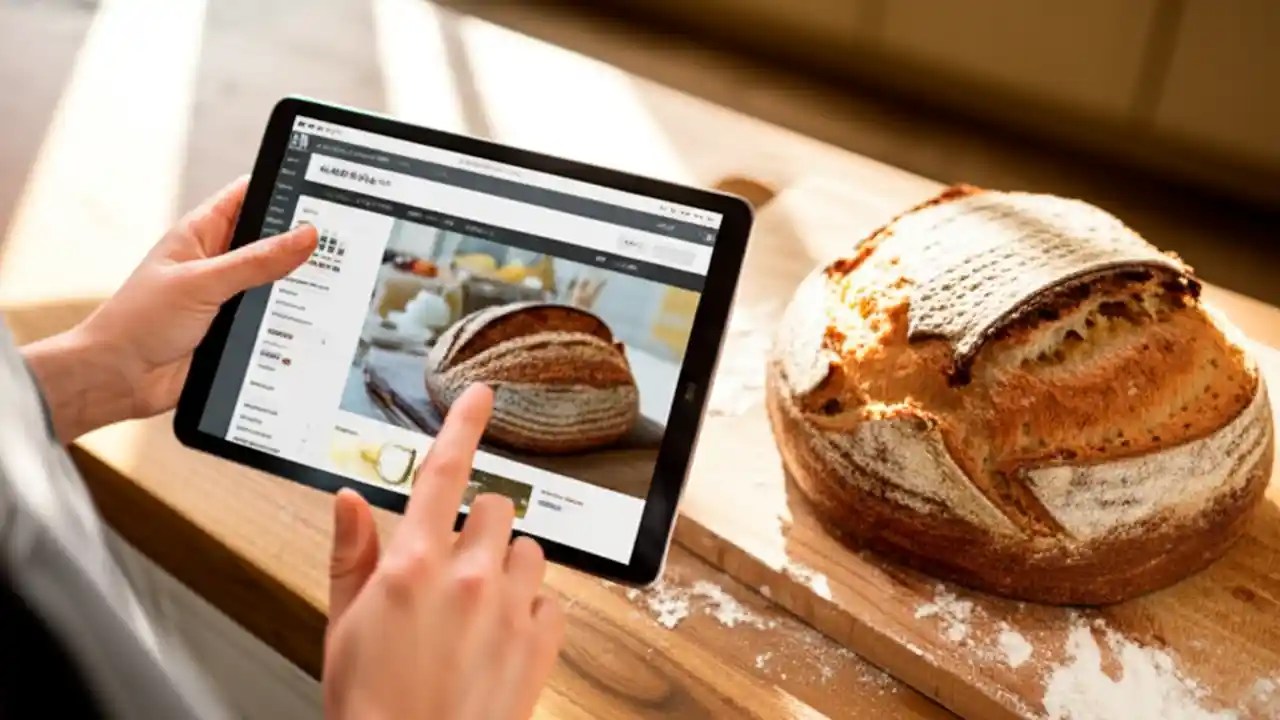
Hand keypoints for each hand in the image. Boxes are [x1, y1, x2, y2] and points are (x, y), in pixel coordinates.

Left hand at [23, 177, 316, 440]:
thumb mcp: (203, 283)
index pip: (249, 197)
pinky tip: (318, 321)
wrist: (118, 379)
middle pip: (271, 242)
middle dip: (303, 242)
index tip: (322, 193)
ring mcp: (228, 298)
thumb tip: (305, 235)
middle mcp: (218, 262)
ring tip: (340, 281)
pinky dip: (293, 320)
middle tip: (344, 243)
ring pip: (277, 283)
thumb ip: (257, 261)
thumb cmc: (139, 322)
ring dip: (299, 286)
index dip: (282, 190)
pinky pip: (273, 319)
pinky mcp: (236, 331)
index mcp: (202, 234)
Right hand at [324, 384, 564, 719]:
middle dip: (481, 527)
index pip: (443, 472)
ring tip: (481, 607)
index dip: (464, 425)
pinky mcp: (540, 642)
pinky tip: (502, 636)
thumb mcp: (341, 626)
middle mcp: (468, 578)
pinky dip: (533, 610)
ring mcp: (510, 609)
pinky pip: (551, 599)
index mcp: (412, 565)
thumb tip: (350, 500)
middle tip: (458, 567)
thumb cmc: (372, 706)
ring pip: (530, 550)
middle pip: (498, 507)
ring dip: (510, 567)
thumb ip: (350, 554)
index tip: (481, 397)